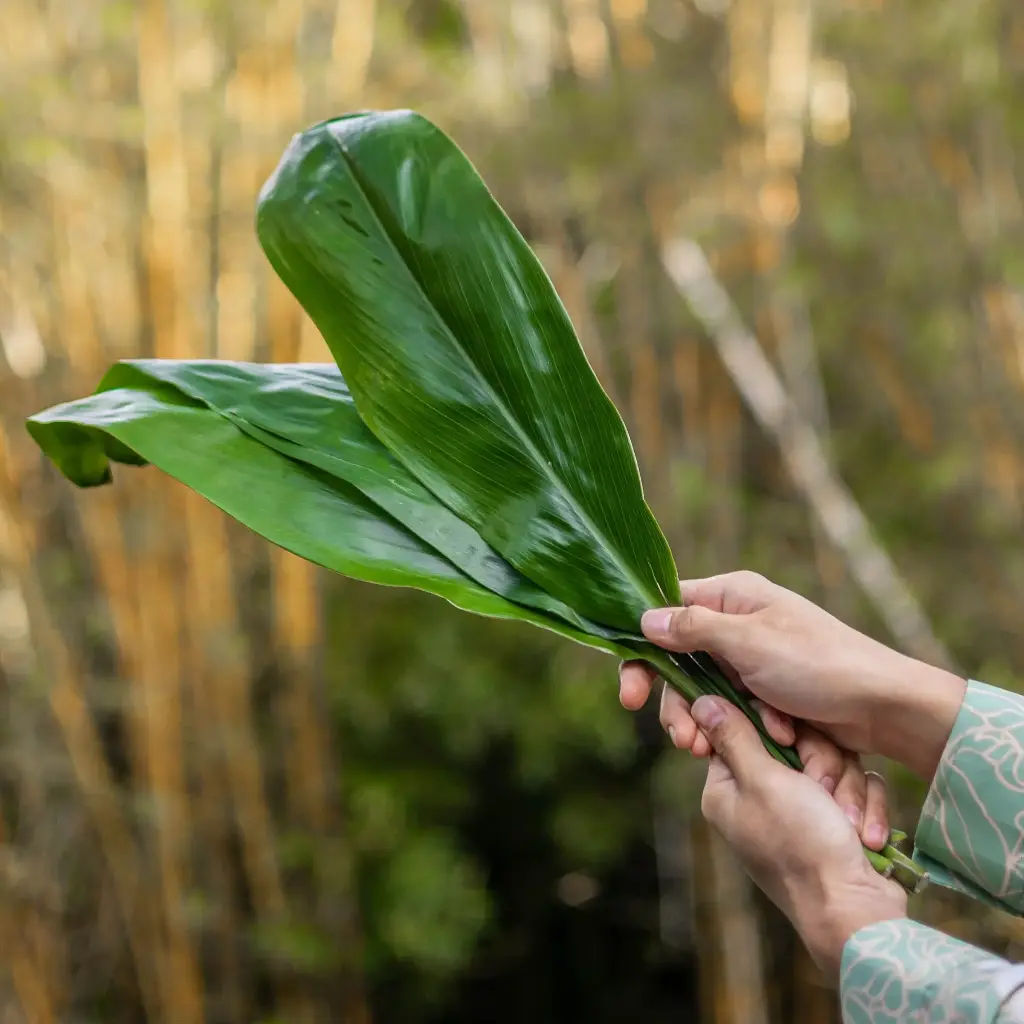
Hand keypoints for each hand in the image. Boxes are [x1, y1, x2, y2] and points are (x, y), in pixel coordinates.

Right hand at [619, 571, 965, 780]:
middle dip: (678, 704)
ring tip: (713, 752)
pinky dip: (746, 727)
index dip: (643, 652)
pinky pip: (738, 708)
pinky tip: (772, 741)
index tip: (631, 695)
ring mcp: (755, 658)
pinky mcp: (770, 690)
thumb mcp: (750, 643)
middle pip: (681, 661)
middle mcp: (739, 623)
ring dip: (711, 722)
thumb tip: (645, 618)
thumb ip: (693, 630)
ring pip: (707, 691)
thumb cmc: (820, 664)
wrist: (885, 707)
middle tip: (682, 740)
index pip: (667, 614)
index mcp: (733, 597)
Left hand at [693, 694, 906, 979]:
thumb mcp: (763, 780)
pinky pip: (849, 793)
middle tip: (823, 788)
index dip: (769, 725)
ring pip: (825, 765)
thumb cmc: (802, 843)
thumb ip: (733, 736)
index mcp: (725, 789)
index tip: (787, 737)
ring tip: (846, 820)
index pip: (736, 730)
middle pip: (789, 745)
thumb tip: (700, 701)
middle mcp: (753, 801)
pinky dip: (860, 810)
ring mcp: (793, 816)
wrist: (856, 910)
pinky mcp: (829, 826)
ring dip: (844, 788)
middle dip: (817, 763)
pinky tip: (865, 836)